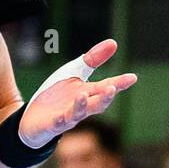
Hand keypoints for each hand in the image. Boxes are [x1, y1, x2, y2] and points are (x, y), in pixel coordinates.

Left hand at [18, 39, 136, 148]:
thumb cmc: (59, 95)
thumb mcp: (74, 73)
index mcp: (88, 93)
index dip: (119, 83)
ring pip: (77, 114)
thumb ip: (93, 60)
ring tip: (83, 95)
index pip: (106, 87)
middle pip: (97, 104)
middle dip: (104, 97)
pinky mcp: (51, 125)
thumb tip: (114, 42)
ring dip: (81, 106)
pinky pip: (57, 123)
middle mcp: (81, 107)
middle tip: (111, 88)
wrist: (36, 117)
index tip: (133, 77)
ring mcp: (67, 117)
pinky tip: (60, 117)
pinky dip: (59, 120)